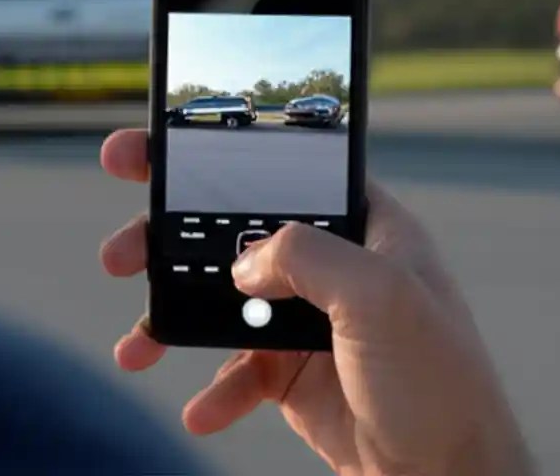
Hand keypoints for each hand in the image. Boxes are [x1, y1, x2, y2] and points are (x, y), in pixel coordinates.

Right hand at [99, 129, 532, 475]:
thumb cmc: (440, 382)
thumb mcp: (381, 298)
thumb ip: (307, 256)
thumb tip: (243, 261)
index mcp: (366, 226)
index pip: (284, 170)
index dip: (218, 154)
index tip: (154, 149)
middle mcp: (335, 267)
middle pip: (235, 232)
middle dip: (170, 239)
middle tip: (119, 250)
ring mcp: (312, 322)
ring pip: (224, 304)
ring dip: (174, 320)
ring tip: (135, 345)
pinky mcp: (296, 376)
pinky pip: (239, 372)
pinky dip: (214, 390)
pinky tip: (202, 410)